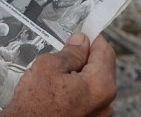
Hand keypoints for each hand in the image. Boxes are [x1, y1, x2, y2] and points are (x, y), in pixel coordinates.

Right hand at [0, 32, 116, 116]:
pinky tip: (58, 92)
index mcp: (100, 85)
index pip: (105, 51)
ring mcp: (99, 115)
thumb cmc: (34, 104)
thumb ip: (70, 52)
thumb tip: (80, 41)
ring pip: (93, 84)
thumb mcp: (48, 66)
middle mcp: (106, 103)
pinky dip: (77, 91)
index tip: (81, 32)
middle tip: (61, 55)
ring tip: (56, 77)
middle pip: (101, 68)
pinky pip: (88, 99)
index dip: (91, 38)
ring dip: (80, 76)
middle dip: (84, 59)